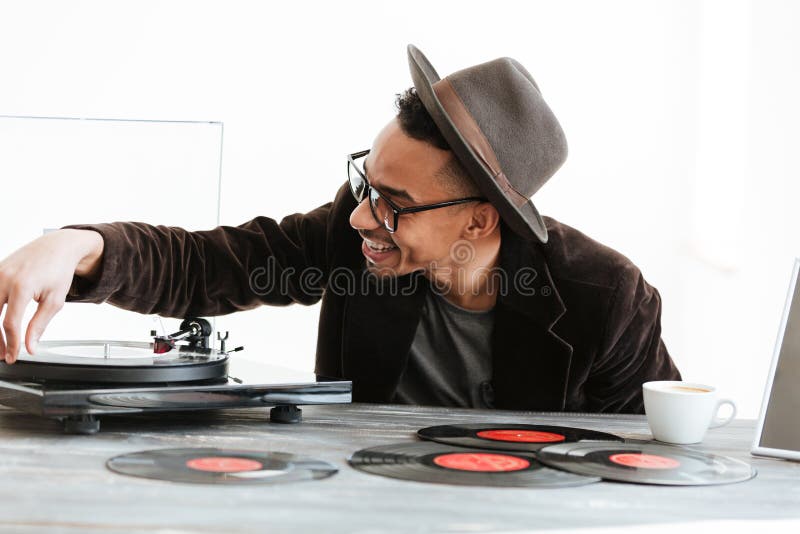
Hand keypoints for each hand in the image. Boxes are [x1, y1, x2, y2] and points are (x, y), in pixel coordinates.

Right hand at [0, 229, 103, 362]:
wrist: (57, 247)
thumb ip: (39, 324)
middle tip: (3, 354)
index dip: (11, 343)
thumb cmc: (59, 271)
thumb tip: (29, 347)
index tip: (13, 356)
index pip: (9, 322)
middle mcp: (3, 278)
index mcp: (22, 286)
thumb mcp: (55, 300)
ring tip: (0, 344)